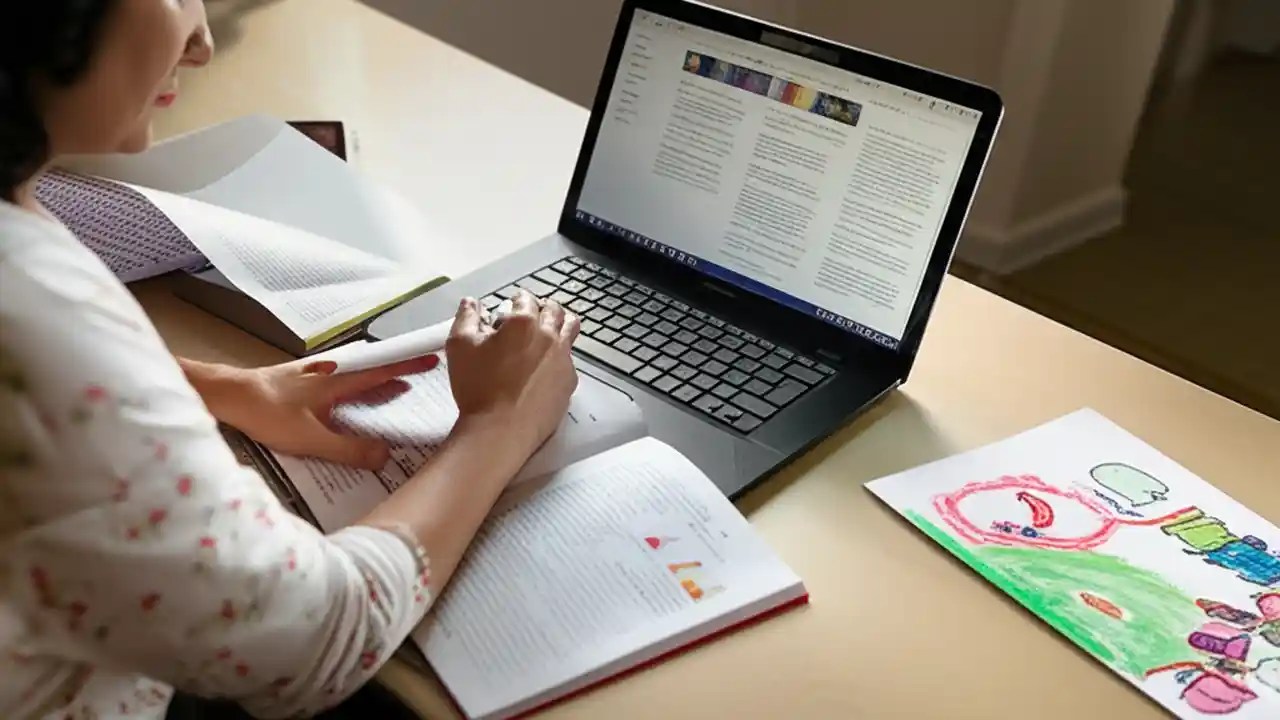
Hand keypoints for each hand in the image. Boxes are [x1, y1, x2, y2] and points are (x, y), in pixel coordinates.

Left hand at [183, 354, 439, 469]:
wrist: (226, 394)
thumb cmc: (266, 413)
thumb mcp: (310, 439)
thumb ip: (349, 450)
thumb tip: (386, 457)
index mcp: (338, 382)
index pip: (382, 372)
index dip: (409, 366)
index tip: (433, 358)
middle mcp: (327, 372)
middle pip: (369, 371)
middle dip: (393, 375)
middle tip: (412, 383)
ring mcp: (309, 373)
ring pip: (349, 375)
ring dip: (369, 382)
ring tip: (383, 391)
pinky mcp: (294, 380)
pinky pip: (331, 380)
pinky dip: (346, 386)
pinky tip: (338, 397)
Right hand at [445, 290, 579, 456]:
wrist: (500, 430)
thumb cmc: (479, 388)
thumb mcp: (460, 346)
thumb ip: (467, 318)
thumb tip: (471, 304)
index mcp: (524, 323)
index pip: (525, 299)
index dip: (515, 301)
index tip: (509, 307)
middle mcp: (549, 336)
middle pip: (555, 310)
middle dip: (542, 309)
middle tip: (530, 317)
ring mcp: (563, 360)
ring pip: (570, 331)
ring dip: (559, 326)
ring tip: (546, 334)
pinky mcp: (569, 382)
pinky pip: (570, 361)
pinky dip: (560, 357)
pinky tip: (546, 367)